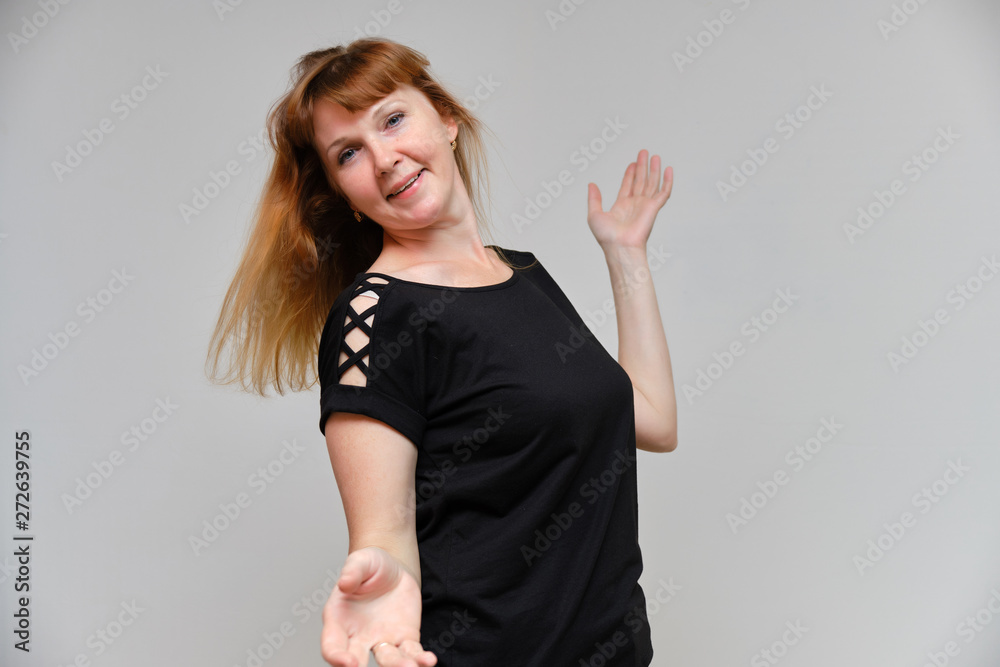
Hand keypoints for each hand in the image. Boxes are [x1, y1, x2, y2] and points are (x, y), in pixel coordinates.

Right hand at [320, 546, 437, 666]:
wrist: (394, 570)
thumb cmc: (370, 566)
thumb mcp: (361, 560)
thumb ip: (352, 570)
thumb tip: (344, 583)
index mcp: (339, 620)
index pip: (332, 645)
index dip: (336, 657)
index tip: (348, 662)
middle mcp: (358, 636)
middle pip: (356, 660)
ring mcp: (382, 640)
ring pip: (388, 660)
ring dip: (398, 666)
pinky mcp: (405, 638)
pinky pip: (412, 652)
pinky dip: (420, 659)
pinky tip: (428, 660)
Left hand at [587, 149, 672, 249]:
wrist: (620, 245)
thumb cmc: (607, 236)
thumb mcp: (594, 214)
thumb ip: (594, 199)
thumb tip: (591, 184)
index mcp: (622, 206)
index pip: (628, 186)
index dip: (630, 174)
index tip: (632, 163)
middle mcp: (635, 205)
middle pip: (640, 181)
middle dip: (642, 167)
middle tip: (643, 152)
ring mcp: (645, 205)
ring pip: (652, 183)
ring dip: (654, 169)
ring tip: (654, 156)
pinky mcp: (654, 208)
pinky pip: (664, 192)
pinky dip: (668, 181)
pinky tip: (669, 169)